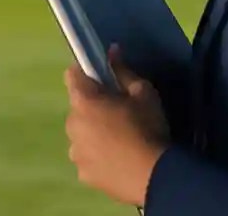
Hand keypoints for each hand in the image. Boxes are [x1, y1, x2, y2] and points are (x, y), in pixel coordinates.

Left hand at [64, 44, 170, 205]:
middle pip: (78, 107)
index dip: (86, 73)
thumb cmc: (148, 128)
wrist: (155, 176)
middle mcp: (72, 125)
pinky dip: (96, 156)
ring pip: (80, 134)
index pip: (72, 75)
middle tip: (118, 113)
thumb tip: (111, 50)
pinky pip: (86, 157)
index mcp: (83, 101)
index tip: (102, 78)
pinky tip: (116, 160)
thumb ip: (122, 70)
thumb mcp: (143, 92)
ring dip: (93, 132)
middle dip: (93, 106)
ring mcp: (75, 152)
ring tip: (119, 141)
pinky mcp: (82, 174)